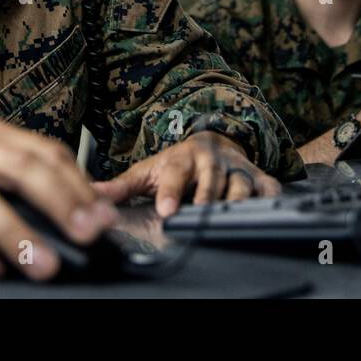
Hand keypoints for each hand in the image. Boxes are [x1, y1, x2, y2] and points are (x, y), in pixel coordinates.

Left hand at [94, 132, 279, 216]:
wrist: (211, 143)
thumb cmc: (175, 164)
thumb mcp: (147, 171)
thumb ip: (121, 187)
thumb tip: (92, 195)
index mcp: (181, 159)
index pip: (174, 175)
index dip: (171, 192)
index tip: (166, 210)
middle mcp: (210, 161)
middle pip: (211, 179)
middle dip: (207, 197)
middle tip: (200, 214)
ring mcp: (236, 167)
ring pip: (240, 184)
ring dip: (237, 200)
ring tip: (230, 217)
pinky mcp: (257, 175)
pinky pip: (268, 186)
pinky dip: (269, 198)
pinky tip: (266, 209)